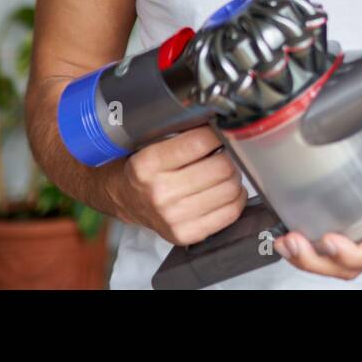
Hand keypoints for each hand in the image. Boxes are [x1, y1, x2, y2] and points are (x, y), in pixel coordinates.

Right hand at [111, 126, 246, 245]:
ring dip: (234, 178)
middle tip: (222, 155)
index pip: (201, 142)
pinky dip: (236, 199)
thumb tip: (222, 126)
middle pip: (221, 168)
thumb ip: (184, 134)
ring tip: (223, 173)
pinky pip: (231, 213)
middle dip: (228, 157)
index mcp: (148, 164)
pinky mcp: (185, 234)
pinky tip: (225, 191)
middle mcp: (159, 193)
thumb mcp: (152, 143)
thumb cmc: (145, 168)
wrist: (124, 200)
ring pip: (230, 190)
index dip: (216, 135)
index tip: (216, 134)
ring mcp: (173, 218)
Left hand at [273, 128, 361, 279]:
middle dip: (317, 261)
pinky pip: (331, 243)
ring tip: (284, 242)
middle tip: (292, 242)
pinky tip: (288, 230)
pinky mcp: (354, 217)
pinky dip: (308, 244)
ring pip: (336, 260)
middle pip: (349, 265)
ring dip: (308, 257)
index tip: (330, 240)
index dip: (351, 254)